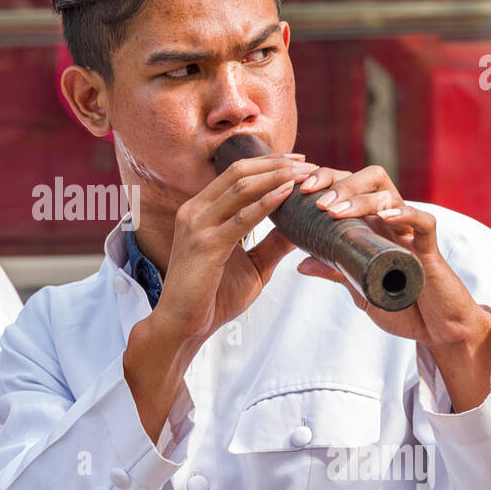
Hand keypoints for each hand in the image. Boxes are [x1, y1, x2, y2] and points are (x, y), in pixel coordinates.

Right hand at [124, 151, 314, 441]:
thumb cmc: (213, 298)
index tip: (299, 162)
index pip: (236, 174)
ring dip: (275, 177)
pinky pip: (240, 218)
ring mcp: (197, 226)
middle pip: (238, 172)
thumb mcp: (252, 266)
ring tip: (305, 174)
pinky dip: (266, 203)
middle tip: (307, 163)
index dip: (269, 164)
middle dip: (276, 164)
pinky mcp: (205, 246)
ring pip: (240, 188)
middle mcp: (194, 211)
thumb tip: (302, 228)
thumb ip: (272, 244)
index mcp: (201, 211)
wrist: (183, 327)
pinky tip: (288, 195)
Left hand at [292, 163, 490, 348]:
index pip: (350, 187)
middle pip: (370, 180)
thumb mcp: (360, 288)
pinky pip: (424, 222)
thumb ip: (336, 272)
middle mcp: (391, 223)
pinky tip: (385, 216)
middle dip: (340, 182)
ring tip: (335, 211)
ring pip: (390, 195)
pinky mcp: (430, 251)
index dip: (326, 180)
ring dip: (360, 199)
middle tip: (316, 199)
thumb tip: (300, 263)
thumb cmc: (401, 306)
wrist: (436, 331)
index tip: (299, 189)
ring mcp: (410, 234)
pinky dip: (406, 215)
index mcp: (372, 226)